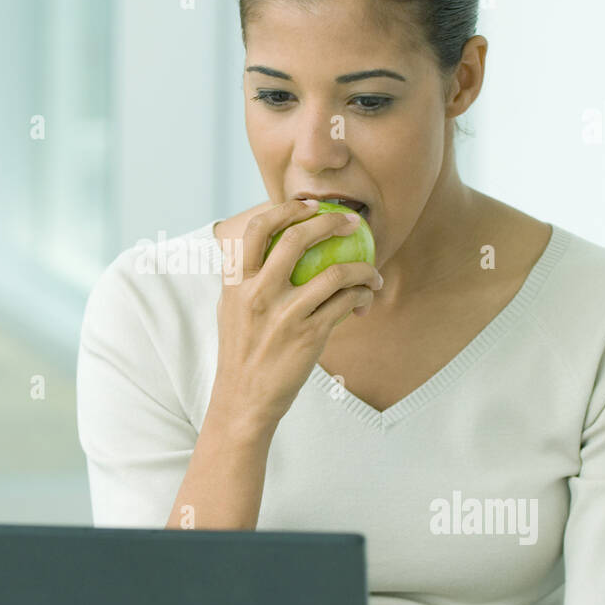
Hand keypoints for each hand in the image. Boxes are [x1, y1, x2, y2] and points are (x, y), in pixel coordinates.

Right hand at [211, 199, 383, 432]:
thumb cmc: (242, 350)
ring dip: (363, 268)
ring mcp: (284, 315)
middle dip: (331, 222)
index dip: (287, 209)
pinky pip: (345, 303)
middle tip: (352, 223)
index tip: (311, 205)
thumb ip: (246, 275)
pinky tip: (365, 297)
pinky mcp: (309, 336)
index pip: (258, 229)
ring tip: (372, 271)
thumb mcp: (231, 307)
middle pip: (297, 239)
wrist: (244, 399)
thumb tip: (270, 241)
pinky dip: (361, 295)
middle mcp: (258, 294)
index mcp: (236, 282)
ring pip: (335, 273)